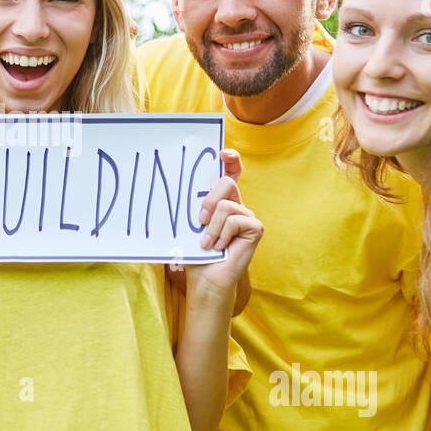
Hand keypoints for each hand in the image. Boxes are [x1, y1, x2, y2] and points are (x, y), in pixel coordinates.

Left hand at [186, 149, 262, 306]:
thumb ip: (192, 206)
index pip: (231, 171)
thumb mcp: (189, 225)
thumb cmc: (195, 252)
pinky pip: (235, 220)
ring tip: (208, 244)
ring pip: (226, 205)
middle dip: (208, 200)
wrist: (205, 277)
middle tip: (199, 220)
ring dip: (212, 228)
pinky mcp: (255, 227)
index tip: (223, 153)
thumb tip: (175, 186)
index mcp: (221, 199)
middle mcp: (236, 204)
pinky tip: (221, 248)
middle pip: (225, 182)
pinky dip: (222, 236)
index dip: (231, 159)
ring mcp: (247, 215)